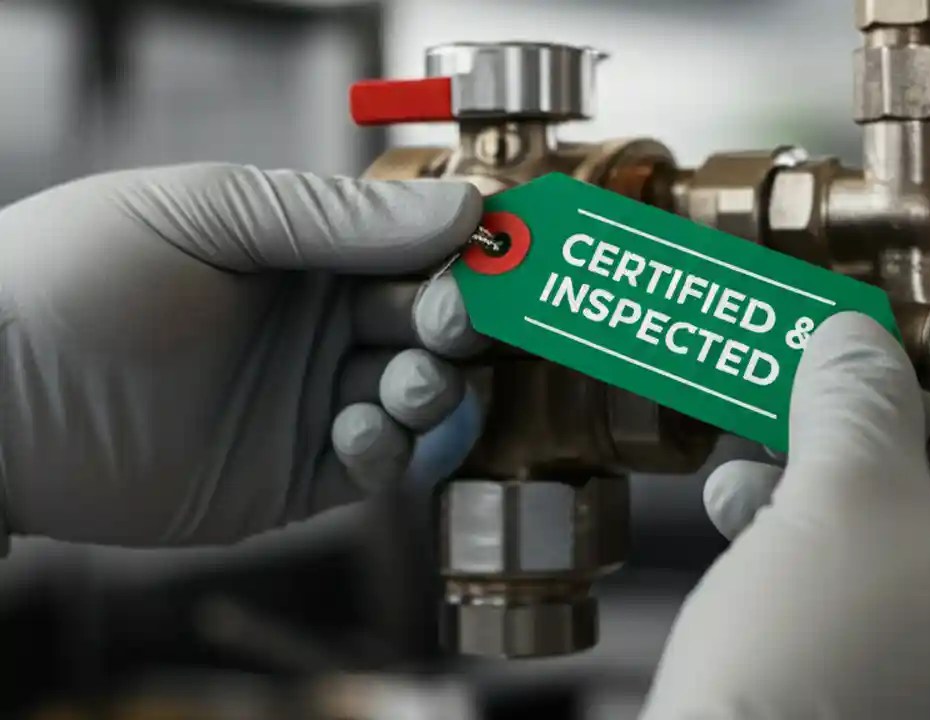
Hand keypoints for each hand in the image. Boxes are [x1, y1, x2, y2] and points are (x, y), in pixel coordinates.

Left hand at [0, 164, 485, 546]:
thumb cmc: (82, 276)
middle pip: (433, 323)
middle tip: (452, 320)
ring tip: (402, 380)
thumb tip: (462, 209)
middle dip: (458, 321)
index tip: (504, 252)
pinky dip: (387, 449)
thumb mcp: (213, 215)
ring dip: (432, 387)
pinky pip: (378, 466)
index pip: (415, 246)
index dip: (466, 250)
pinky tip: (353, 427)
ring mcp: (310, 402)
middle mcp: (317, 325)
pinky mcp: (296, 477)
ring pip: (421, 397)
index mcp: (303, 251)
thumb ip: (340, 218)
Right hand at [643, 313, 929, 718]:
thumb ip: (860, 402)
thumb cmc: (819, 685)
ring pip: (915, 596)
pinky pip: (887, 655)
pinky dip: (826, 601)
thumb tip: (855, 343)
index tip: (866, 390)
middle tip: (798, 431)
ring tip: (745, 494)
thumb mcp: (842, 503)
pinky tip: (752, 565)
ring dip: (827, 529)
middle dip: (861, 471)